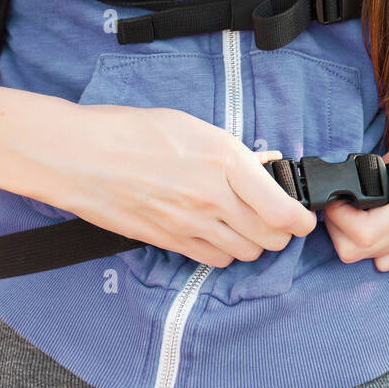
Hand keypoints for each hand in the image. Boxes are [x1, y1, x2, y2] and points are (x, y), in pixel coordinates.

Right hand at [22, 102, 316, 266]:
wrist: (84, 157)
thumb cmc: (136, 132)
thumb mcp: (196, 127)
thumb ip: (235, 153)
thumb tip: (266, 166)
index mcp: (225, 162)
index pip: (282, 210)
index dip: (301, 219)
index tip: (304, 216)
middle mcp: (213, 199)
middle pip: (269, 237)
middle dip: (280, 230)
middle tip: (278, 217)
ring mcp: (190, 225)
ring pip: (244, 253)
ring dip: (253, 242)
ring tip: (247, 223)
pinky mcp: (169, 242)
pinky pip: (213, 260)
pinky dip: (224, 252)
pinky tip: (218, 233)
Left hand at [323, 98, 388, 272]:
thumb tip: (378, 165)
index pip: (360, 233)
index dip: (336, 216)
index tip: (336, 189)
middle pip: (360, 254)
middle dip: (339, 229)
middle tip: (343, 197)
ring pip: (379, 257)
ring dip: (361, 235)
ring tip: (363, 202)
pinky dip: (385, 241)